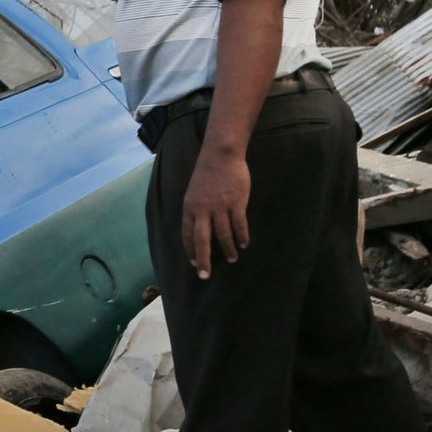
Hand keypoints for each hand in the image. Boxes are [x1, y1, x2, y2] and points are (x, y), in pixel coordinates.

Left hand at [181, 144, 251, 277]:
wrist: (220, 155)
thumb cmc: (207, 174)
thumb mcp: (194, 192)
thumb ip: (196, 210)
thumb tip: (199, 228)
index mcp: (190, 208)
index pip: (187, 235)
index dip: (191, 251)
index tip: (194, 264)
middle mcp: (203, 210)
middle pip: (202, 240)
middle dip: (203, 260)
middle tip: (205, 276)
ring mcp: (220, 207)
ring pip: (223, 235)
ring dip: (228, 249)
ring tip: (233, 258)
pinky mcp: (236, 203)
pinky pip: (239, 225)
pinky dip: (242, 236)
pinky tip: (244, 243)